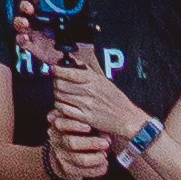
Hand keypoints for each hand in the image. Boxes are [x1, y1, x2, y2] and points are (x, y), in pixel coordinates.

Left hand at [44, 50, 118, 179]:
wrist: (127, 117)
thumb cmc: (116, 99)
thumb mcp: (103, 80)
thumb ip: (87, 71)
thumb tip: (72, 61)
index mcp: (93, 79)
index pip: (68, 72)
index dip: (56, 70)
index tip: (53, 69)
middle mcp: (88, 91)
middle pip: (60, 84)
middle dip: (55, 83)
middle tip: (57, 83)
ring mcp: (86, 105)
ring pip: (60, 96)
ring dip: (57, 95)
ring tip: (60, 94)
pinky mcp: (85, 117)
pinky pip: (65, 110)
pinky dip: (60, 107)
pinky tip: (63, 105)